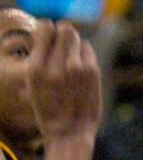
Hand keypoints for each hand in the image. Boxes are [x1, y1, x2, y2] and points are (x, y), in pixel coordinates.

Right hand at [27, 20, 101, 141]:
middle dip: (63, 32)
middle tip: (61, 42)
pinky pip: (87, 48)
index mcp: (35, 68)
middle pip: (65, 28)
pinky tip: (79, 66)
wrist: (70, 133)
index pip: (45, 27)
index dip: (47, 28)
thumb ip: (39, 59)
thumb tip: (48, 31)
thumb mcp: (32, 86)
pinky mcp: (92, 70)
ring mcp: (76, 66)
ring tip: (69, 58)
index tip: (48, 34)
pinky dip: (83, 53)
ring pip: (77, 37)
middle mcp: (55, 64)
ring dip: (73, 43)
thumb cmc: (49, 110)